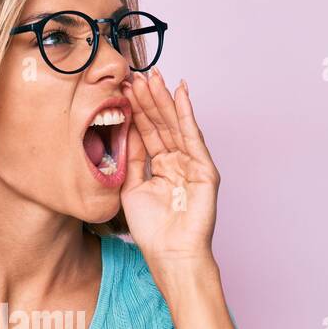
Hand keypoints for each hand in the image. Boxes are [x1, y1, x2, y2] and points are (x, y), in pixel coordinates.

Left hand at [121, 69, 219, 277]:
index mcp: (160, 167)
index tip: (121, 88)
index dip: (135, 110)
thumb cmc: (152, 231)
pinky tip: (180, 93)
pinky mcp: (205, 169)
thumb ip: (130, 159)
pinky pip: (193, 136)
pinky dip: (187, 114)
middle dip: (148, 99)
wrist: (171, 254)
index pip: (146, 132)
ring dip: (163, 100)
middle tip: (135, 73)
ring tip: (152, 76)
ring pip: (175, 125)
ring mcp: (192, 164)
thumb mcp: (131, 188)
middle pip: (160, 124)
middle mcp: (177, 162)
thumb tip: (125, 129)